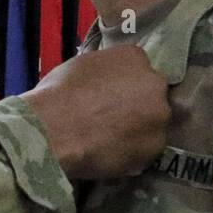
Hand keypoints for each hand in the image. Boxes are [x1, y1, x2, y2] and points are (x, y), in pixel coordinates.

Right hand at [20, 46, 170, 178]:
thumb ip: (105, 71)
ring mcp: (159, 117)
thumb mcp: (81, 66)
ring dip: (135, 131)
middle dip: (136, 106)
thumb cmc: (58, 94)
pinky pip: (144, 150)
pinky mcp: (154, 148)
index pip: (138, 69)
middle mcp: (155, 84)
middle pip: (151, 96)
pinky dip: (131, 153)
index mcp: (135, 58)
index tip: (109, 96)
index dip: (123, 85)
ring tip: (108, 141)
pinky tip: (109, 154)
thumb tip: (107, 82)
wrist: (53, 131)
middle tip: (110, 119)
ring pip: (151, 125)